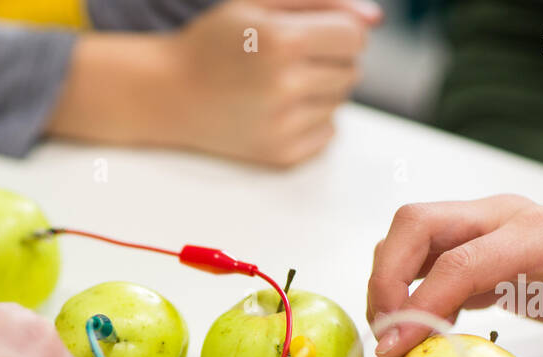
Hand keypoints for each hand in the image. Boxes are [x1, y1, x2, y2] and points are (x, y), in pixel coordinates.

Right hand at [165, 0, 379, 164]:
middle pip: (352, 72)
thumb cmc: (215, 43)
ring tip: (277, 85)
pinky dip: (312, 121)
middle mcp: (284, 86)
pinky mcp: (279, 155)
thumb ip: (322, 1)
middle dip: (329, 62)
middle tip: (287, 62)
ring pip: (340, 103)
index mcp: (282, 41)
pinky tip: (278, 111)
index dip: (336, 33)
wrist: (168, 94)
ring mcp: (282, 126)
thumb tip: (375, 21)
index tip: (308, 35)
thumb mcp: (259, 4)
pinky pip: (328, 135)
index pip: (355, 38)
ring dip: (320, 91)